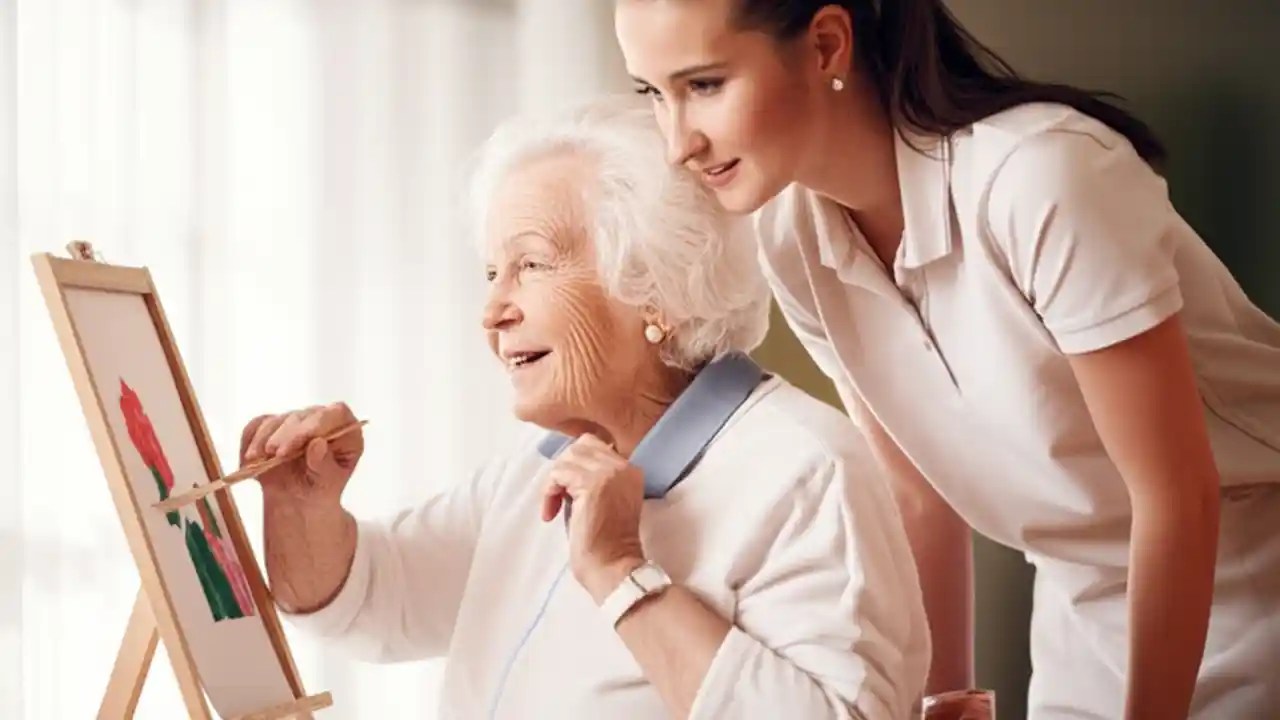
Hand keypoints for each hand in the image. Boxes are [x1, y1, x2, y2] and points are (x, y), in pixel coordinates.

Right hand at [239, 401, 363, 506]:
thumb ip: (325, 465)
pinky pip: (258, 425)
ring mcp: (296, 421)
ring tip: (256, 459)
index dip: (318, 423)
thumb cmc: (319, 491)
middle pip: (305, 415)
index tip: (301, 442)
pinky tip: (249, 458)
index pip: (336, 413)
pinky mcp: (273, 426)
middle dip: (288, 434)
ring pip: (278, 419)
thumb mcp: (327, 485)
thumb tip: (318, 443)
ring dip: (264, 438)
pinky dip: (250, 440)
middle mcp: (322, 421)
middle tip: (276, 454)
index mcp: (346, 432)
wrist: (297, 501)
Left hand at [540, 434, 645, 601]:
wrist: (614, 567)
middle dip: (564, 469)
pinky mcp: (592, 485)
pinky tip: (551, 512)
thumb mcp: (605, 502)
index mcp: (630, 471)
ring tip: (555, 507)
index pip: (596, 446)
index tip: (568, 492)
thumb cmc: (606, 544)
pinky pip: (559, 474)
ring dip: (555, 481)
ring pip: (568, 457)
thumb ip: (593, 481)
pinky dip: (549, 492)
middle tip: (559, 497)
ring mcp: (609, 474)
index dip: (576, 466)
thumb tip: (566, 469)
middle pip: (581, 446)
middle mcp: (624, 467)